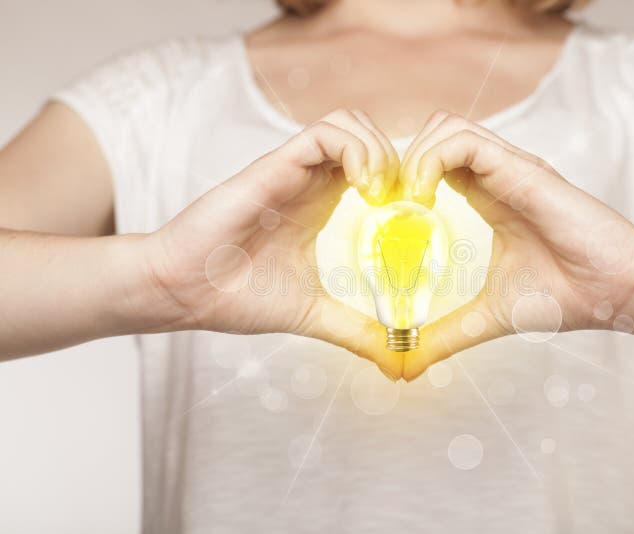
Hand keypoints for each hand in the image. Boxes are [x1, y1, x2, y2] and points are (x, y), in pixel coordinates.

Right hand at [139, 109, 404, 378]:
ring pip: (349, 122)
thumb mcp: (314, 315)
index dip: (401, 180)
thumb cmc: (237, 297)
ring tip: (382, 194)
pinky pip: (325, 132)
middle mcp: (310, 180)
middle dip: (399, 159)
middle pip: (366, 134)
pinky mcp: (275, 166)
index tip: (414, 217)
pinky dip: (357, 150)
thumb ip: (356, 330)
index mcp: (321, 204)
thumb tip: (396, 363)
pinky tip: (365, 187)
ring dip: (380, 151)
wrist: (183, 292)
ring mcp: (293, 169)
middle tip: (405, 201)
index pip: (372, 166)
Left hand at [399, 111, 633, 379]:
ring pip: (445, 127)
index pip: (433, 162)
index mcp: (487, 197)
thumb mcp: (486, 316)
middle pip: (434, 135)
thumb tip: (405, 367)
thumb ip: (445, 335)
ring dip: (412, 157)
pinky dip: (432, 159)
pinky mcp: (520, 168)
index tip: (384, 215)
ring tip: (404, 199)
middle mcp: (496, 175)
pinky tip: (423, 197)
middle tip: (386, 203)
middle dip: (399, 161)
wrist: (617, 293)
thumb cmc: (563, 297)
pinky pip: (464, 140)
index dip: (403, 179)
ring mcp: (509, 167)